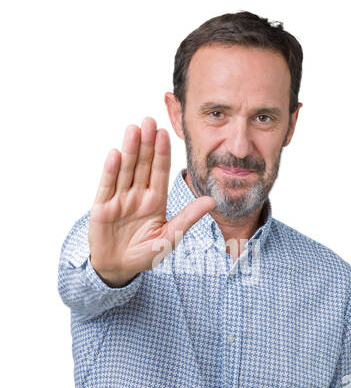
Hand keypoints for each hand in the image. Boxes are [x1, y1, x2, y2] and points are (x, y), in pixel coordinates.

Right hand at [88, 117, 214, 286]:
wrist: (119, 267)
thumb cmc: (145, 253)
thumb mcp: (170, 236)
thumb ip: (188, 217)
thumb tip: (211, 201)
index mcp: (155, 201)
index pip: (160, 173)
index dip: (163, 153)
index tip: (165, 133)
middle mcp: (137, 195)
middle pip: (143, 165)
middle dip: (147, 144)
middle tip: (149, 120)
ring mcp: (119, 199)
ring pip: (126, 170)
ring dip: (130, 150)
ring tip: (133, 129)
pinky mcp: (102, 207)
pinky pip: (108, 185)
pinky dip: (112, 170)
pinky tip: (116, 154)